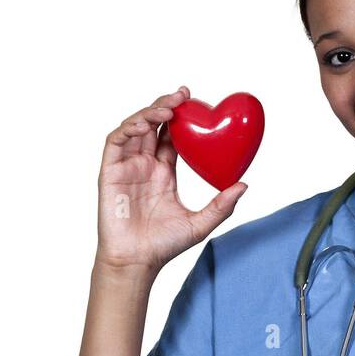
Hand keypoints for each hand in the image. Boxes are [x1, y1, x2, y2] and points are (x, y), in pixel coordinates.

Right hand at [95, 86, 247, 273]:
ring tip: (168, 107)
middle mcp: (145, 165)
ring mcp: (126, 167)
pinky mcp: (110, 171)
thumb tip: (244, 185)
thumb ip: (221, 205)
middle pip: (153, 125)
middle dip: (166, 105)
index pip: (172, 137)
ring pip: (135, 128)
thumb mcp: (200, 223)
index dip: (182, 118)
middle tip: (183, 94)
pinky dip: (129, 128)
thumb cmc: (165, 245)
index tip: (195, 102)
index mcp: (164, 173)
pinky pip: (116, 141)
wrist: (138, 261)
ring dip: (150, 112)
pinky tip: (145, 124)